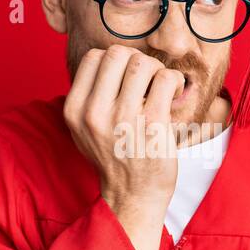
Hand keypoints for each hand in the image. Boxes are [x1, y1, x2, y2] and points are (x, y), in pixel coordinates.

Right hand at [64, 44, 184, 249]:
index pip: (94, 58)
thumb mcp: (85, 129)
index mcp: (75, 110)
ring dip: (157, 69)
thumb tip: (109, 59)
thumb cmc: (114, 157)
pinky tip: (172, 95)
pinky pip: (166, 78)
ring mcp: (123, 118)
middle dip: (136, 60)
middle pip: (117, 54)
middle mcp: (94, 112)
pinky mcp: (152, 124)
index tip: (126, 79)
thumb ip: (89, 96)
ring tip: (159, 88)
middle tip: (146, 81)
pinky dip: (174, 81)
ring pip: (142, 63)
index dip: (114, 60)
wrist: (133, 195)